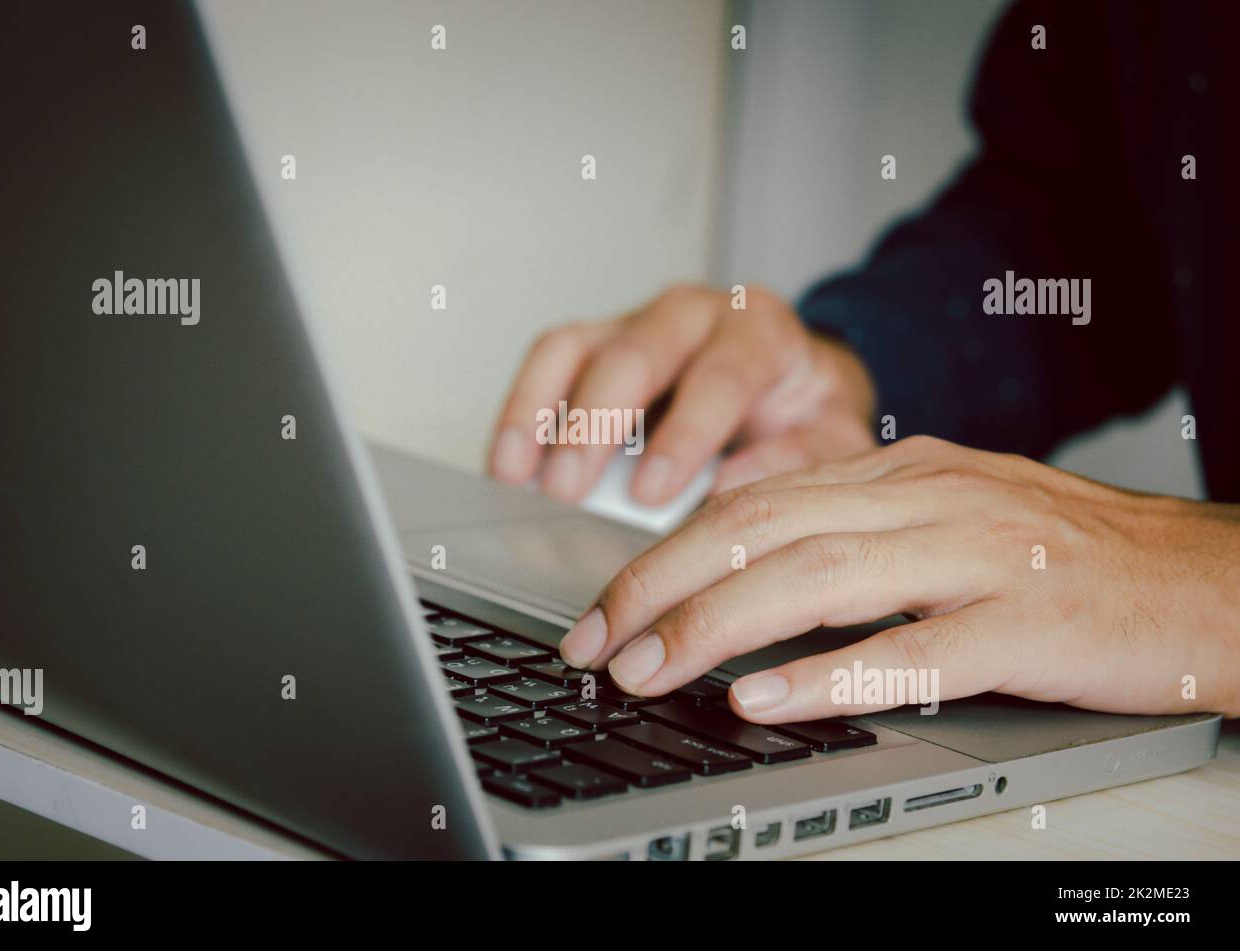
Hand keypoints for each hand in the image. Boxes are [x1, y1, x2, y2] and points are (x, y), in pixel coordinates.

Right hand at [487, 284, 876, 504]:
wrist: (795, 377)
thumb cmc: (806, 411)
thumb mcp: (831, 438)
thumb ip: (796, 460)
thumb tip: (731, 489)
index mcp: (760, 330)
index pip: (719, 375)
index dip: (683, 435)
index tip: (651, 492)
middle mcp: (694, 313)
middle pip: (635, 355)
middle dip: (596, 427)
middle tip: (570, 493)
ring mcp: (638, 321)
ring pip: (578, 348)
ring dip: (542, 414)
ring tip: (521, 478)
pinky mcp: (599, 339)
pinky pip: (550, 361)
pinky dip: (522, 409)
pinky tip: (508, 461)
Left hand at [558, 436, 1239, 719]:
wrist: (1203, 580)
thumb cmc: (1065, 558)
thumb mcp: (945, 515)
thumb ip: (853, 530)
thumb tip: (745, 566)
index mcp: (899, 472)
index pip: (751, 504)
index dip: (666, 554)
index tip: (606, 607)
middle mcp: (925, 499)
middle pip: (761, 532)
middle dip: (662, 587)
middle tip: (596, 644)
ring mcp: (976, 557)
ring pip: (818, 580)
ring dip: (717, 629)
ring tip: (649, 670)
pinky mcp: (1024, 623)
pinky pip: (910, 649)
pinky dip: (829, 674)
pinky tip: (765, 699)